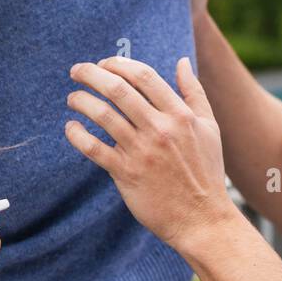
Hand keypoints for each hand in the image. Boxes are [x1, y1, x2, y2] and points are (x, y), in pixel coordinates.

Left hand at [65, 56, 233, 249]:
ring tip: (72, 97)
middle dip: (92, 74)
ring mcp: (141, 151)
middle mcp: (160, 129)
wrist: (202, 218)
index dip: (119, 64)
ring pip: (102, 115)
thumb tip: (181, 62)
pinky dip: (77, 134)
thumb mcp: (209, 127)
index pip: (143, 76)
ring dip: (81, 100)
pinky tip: (71, 128)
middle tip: (77, 71)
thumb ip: (194, 92)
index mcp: (180, 115)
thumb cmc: (206, 171)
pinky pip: (93, 148)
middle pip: (118, 89)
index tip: (105, 64)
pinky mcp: (126, 173)